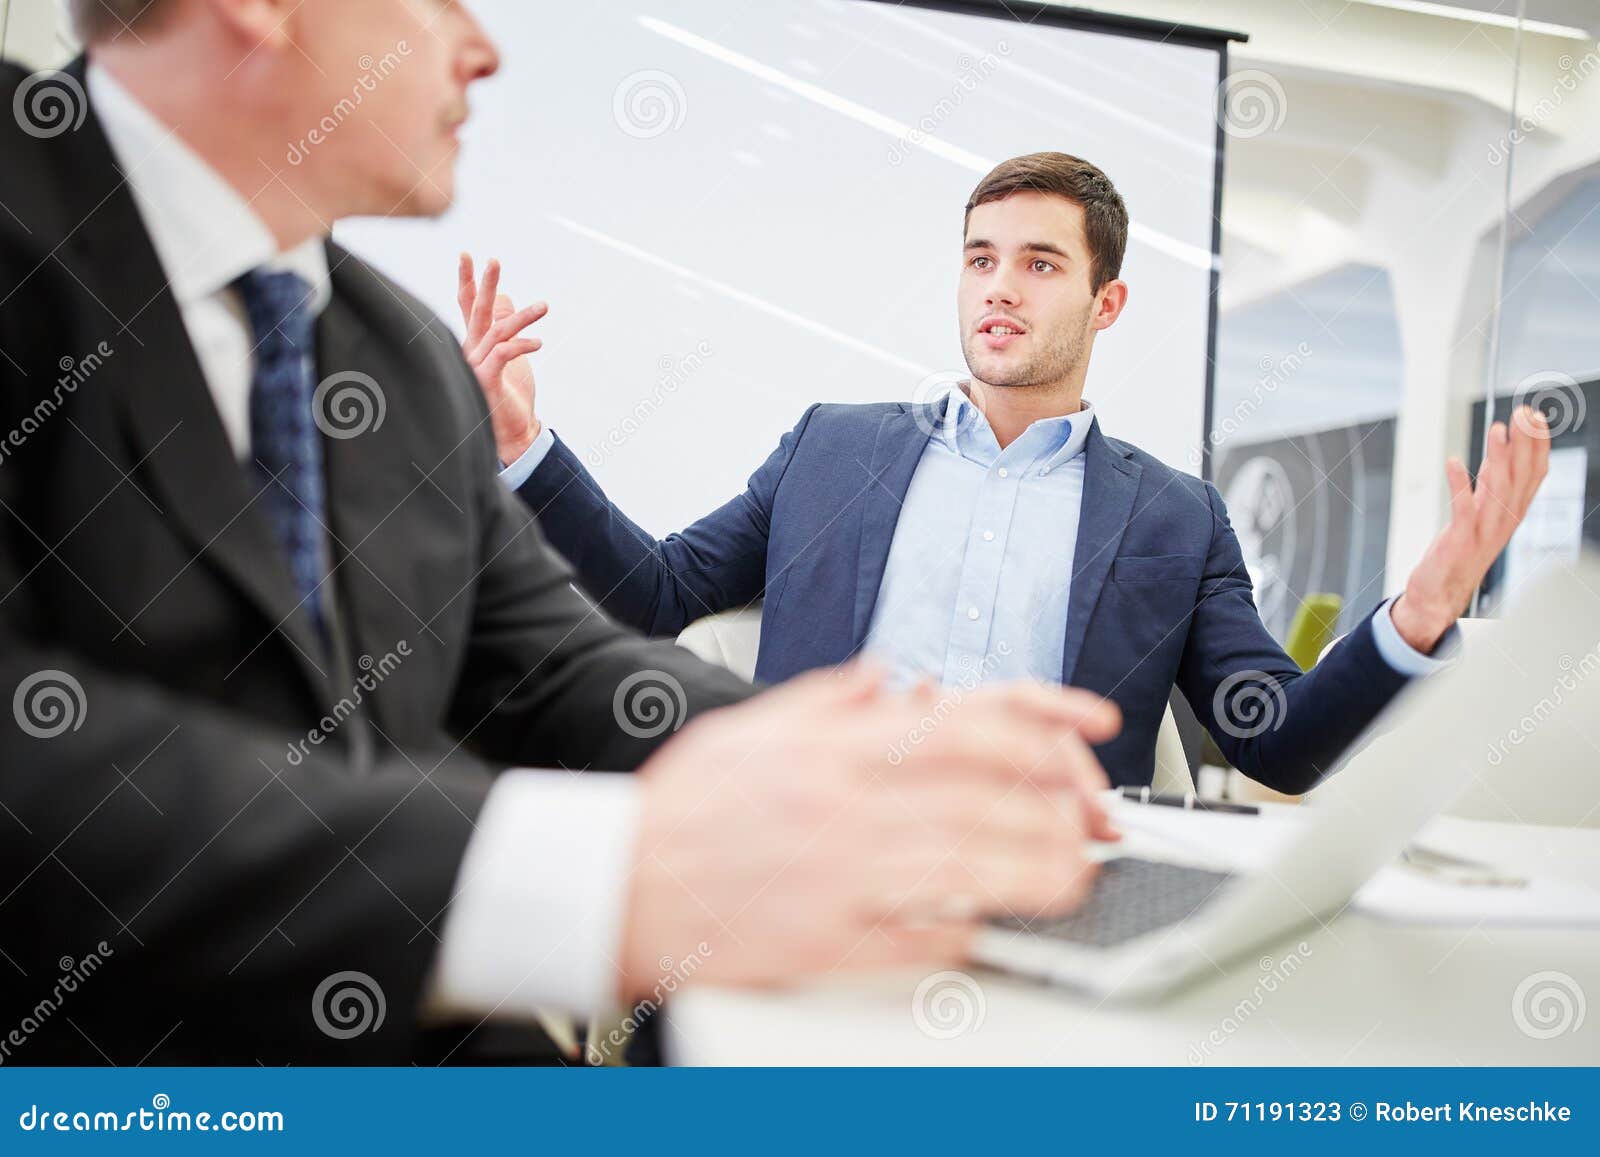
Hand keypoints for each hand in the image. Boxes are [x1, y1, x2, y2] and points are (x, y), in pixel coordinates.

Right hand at [457, 253, 544, 463]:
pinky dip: (521, 345)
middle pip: (476, 312)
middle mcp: (470, 351)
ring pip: (497, 332)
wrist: (511, 435)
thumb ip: (503, 327)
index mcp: (474, 343)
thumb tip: (505, 298)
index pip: (467, 307)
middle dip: (485, 284)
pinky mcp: (485, 381)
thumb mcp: (510, 356)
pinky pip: (503, 354)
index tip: (467, 256)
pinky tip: (539, 342)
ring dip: (523, 318)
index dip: (467, 282)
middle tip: (494, 260)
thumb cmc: (509, 395)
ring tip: (544, 306)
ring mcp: (475, 366)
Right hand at [615, 664, 1121, 1000]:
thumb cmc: (680, 813)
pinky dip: (971, 932)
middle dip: (1061, 806)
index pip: (967, 717)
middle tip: (1094, 821)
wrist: (613, 888)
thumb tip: (889, 676)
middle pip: (989, 794)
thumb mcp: (750, 727)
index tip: (1093, 723)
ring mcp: (842, 873)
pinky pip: (923, 938)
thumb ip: (828, 698)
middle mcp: (847, 803)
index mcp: (835, 746)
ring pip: (972, 864)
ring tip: (1074, 877)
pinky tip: (994, 928)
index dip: (1048, 716)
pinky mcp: (830, 940)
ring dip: (1039, 871)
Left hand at [1392, 405, 1550, 651]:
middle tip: (1524, 413)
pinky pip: (1463, 510)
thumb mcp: (1483, 512)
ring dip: (1498, 458)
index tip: (1535, 415)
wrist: (1439, 596)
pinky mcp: (1460, 542)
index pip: (1534, 475)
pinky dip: (1460, 485)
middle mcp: (1504, 521)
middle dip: (1525, 444)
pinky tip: (1454, 462)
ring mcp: (1483, 533)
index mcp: (1512, 513)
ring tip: (1497, 430)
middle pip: (1521, 478)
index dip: (1537, 445)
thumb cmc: (1460, 550)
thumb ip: (1493, 483)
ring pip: (1498, 491)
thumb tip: (1503, 447)